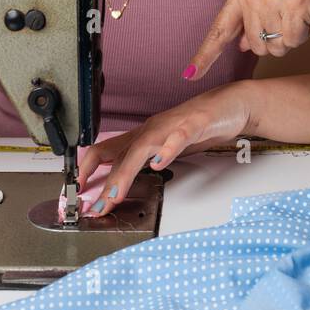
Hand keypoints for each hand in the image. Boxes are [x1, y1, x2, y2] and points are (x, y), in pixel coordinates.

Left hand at [78, 82, 254, 215]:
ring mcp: (172, 126)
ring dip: (125, 173)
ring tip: (115, 194)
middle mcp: (152, 130)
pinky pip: (178, 138)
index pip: (106, 150)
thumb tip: (122, 179)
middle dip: (105, 183)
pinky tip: (159, 163)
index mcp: (143, 135)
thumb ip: (146, 159)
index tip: (77, 191)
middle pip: (120, 155)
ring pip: (142, 149)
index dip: (87, 169)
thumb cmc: (200, 124)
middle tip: (95, 206)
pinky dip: (167, 151)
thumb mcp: (166, 145)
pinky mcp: (195, 124)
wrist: (232, 103)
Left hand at [185, 0, 309, 78]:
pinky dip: (304, 34)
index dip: (205, 54)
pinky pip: (294, 40)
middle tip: (289, 17)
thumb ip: (252, 16)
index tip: (190, 74)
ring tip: (300, 12)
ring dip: (290, 37)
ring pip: (275, 46)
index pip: (220, 28)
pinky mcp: (295, 2)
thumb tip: (241, 44)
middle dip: (273, 41)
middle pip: (255, 46)